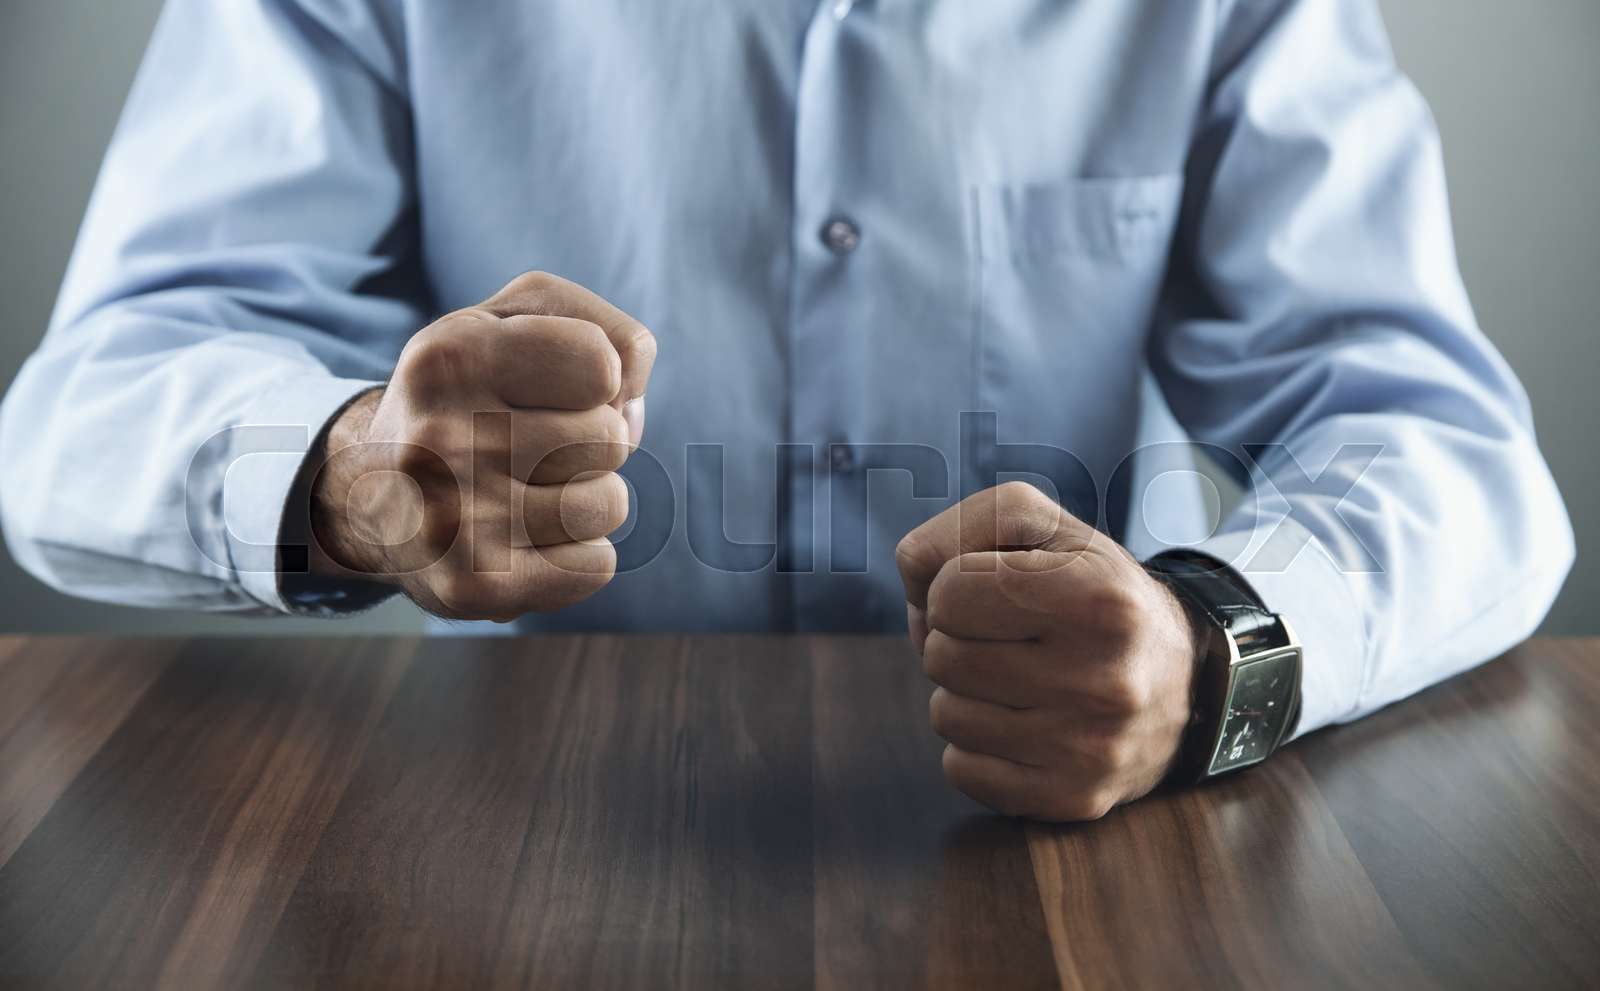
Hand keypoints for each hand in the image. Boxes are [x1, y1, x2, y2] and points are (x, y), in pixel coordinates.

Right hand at [309, 271, 655, 620]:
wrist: (368, 494)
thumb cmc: (471, 393)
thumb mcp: (519, 322)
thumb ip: (605, 332)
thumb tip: (631, 404)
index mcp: (450, 356)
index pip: (604, 364)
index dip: (600, 378)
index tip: (554, 388)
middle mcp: (439, 436)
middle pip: (611, 437)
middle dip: (592, 441)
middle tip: (529, 447)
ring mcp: (452, 518)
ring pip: (609, 504)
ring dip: (587, 499)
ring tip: (524, 492)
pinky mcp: (473, 585)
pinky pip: (596, 566)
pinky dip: (577, 556)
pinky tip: (522, 541)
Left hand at [895, 481, 1205, 820]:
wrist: (1185, 684)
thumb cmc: (1091, 592)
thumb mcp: (1045, 530)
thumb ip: (963, 529)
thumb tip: (916, 589)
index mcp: (1098, 600)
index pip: (948, 593)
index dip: (953, 589)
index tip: (992, 596)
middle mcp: (1103, 679)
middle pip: (940, 656)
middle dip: (956, 641)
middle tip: (1005, 640)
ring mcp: (1089, 748)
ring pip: (946, 715)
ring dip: (963, 693)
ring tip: (1016, 680)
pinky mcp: (1073, 797)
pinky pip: (961, 769)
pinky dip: (974, 746)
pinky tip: (1021, 725)